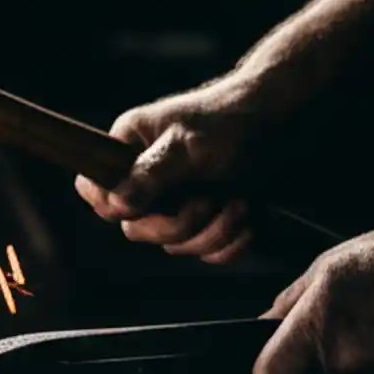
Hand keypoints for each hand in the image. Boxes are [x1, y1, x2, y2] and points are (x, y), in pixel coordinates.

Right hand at [75, 80, 268, 263]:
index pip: (93, 189)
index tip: (142, 206)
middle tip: (207, 200)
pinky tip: (247, 217)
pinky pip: (205, 253)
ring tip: (238, 203)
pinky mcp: (205, 220)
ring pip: (174, 245)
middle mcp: (146, 178)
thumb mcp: (188, 145)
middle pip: (136, 228)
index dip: (111, 206)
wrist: (280, 120)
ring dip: (211, 232)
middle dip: (177, 224)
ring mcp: (175, 202)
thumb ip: (150, 175)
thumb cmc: (229, 120)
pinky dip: (229, 243)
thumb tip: (116, 206)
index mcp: (128, 150)